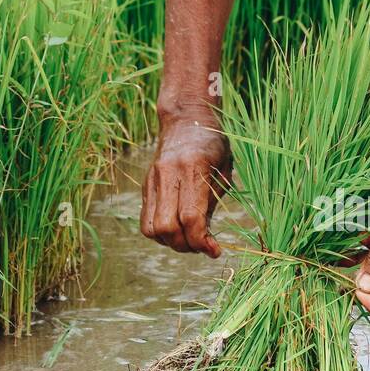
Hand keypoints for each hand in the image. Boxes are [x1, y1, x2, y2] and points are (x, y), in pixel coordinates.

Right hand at [140, 108, 229, 257]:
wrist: (185, 119)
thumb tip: (205, 239)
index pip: (191, 217)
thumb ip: (212, 203)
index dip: (202, 241)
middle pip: (168, 228)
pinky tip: (177, 230)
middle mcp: (168, 174)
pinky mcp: (145, 185)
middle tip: (202, 247)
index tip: (215, 251)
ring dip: (172, 243)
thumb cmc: (213, 144)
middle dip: (186, 246)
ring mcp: (152, 180)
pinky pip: (145, 221)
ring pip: (152, 229)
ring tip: (189, 239)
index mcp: (193, 168)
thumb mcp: (224, 170)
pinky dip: (160, 234)